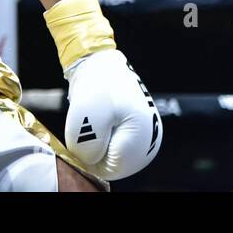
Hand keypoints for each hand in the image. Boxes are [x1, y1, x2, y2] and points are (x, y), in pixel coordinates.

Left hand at [44, 0, 161, 179]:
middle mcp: (150, 141)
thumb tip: (92, 161)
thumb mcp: (82, 121)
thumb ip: (87, 151)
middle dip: (96, 150)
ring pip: (113, 156)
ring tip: (96, 120)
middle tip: (90, 124)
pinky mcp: (140, 132)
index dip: (91, 154)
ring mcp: (147, 137)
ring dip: (99, 143)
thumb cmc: (94, 88)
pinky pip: (115, 147)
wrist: (102, 65)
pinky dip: (104, 138)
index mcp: (141, 138)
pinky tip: (102, 121)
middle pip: (114, 164)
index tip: (87, 128)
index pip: (109, 168)